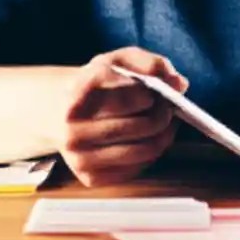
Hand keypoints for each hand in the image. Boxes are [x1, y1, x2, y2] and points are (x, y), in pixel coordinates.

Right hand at [53, 47, 187, 185]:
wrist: (60, 111)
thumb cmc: (99, 85)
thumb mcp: (118, 61)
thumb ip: (149, 63)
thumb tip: (179, 83)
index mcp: (75, 95)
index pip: (123, 99)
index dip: (148, 96)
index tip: (156, 93)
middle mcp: (71, 129)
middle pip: (137, 127)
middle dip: (163, 116)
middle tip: (169, 107)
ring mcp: (78, 157)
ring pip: (143, 150)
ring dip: (164, 136)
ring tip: (165, 122)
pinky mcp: (89, 177)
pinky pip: (136, 168)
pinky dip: (151, 154)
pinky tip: (148, 139)